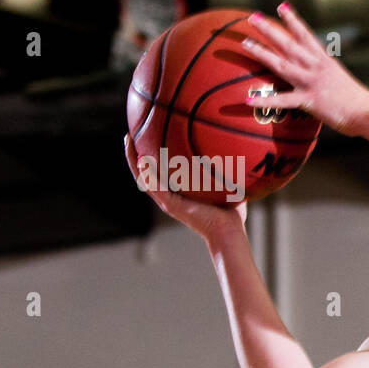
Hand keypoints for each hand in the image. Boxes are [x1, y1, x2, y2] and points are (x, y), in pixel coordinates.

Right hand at [125, 133, 247, 241]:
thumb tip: (240, 154)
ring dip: (134, 159)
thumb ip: (228, 172)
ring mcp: (167, 201)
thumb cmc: (231, 215)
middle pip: (145, 172)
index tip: (146, 136)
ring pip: (143, 178)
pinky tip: (142, 159)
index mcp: (179, 193)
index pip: (159, 171)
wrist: (228, 232)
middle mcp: (169, 196)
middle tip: (129, 135)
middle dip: (135, 153)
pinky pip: (154, 187)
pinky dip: (146, 173)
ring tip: (128, 140)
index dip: (151, 156)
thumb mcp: (228, 187)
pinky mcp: (171, 206)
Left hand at [239, 2, 368, 135]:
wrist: (368, 113)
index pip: (306, 35)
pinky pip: (282, 100)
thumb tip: (321, 78)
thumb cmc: (358, 101)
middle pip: (288, 44)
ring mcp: (311, 82)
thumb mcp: (341, 81)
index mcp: (325, 61)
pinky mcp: (309, 100)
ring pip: (281, 64)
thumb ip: (328, 77)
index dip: (293, 20)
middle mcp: (316, 67)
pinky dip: (264, 100)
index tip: (281, 6)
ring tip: (245, 43)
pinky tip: (247, 100)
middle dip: (270, 29)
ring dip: (262, 53)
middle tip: (252, 18)